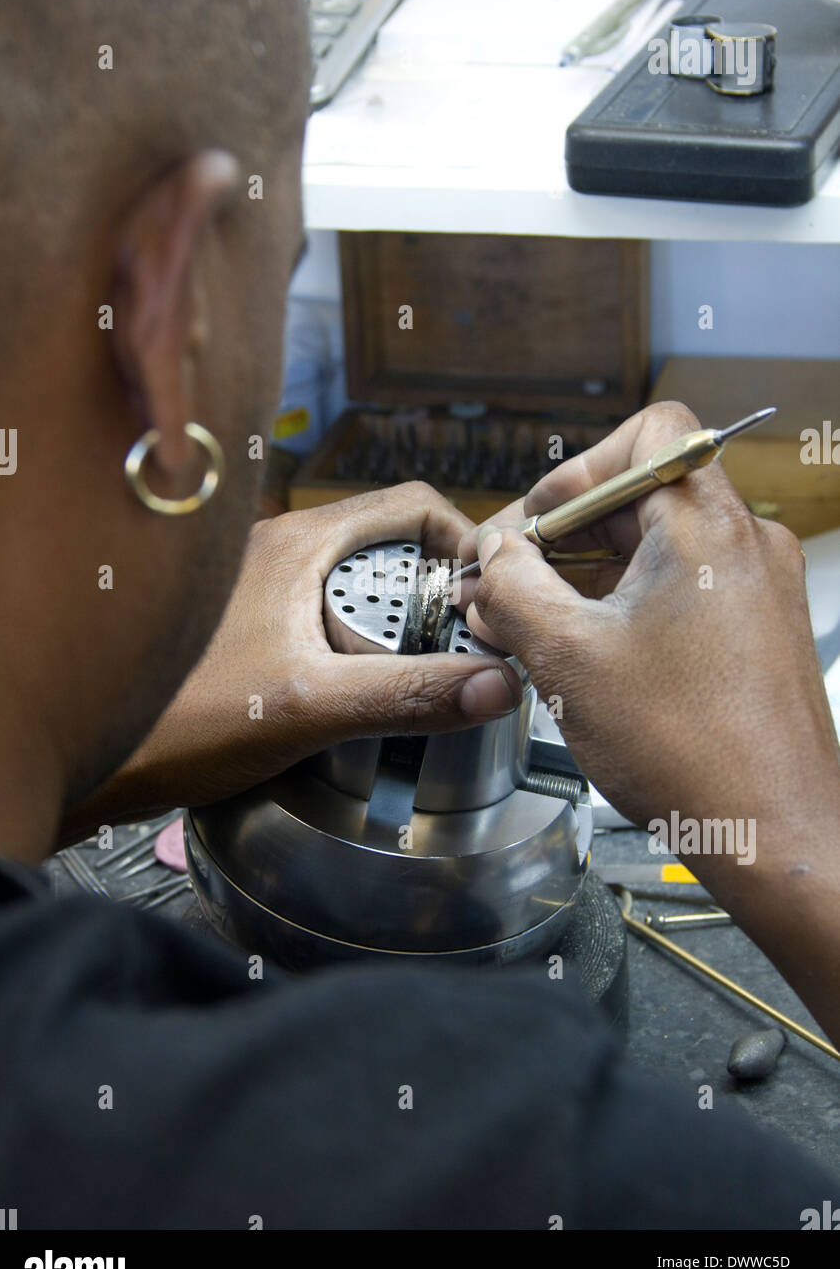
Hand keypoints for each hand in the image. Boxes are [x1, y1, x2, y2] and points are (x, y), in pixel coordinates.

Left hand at [60, 482, 521, 836]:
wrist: (96, 758)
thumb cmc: (181, 719)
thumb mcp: (311, 707)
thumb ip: (407, 694)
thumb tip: (496, 685)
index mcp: (298, 543)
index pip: (411, 504)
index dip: (464, 542)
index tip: (489, 597)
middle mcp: (280, 552)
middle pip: (391, 545)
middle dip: (438, 592)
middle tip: (465, 646)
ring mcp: (262, 589)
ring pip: (359, 584)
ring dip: (401, 621)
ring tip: (424, 674)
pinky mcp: (251, 628)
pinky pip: (327, 617)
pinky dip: (362, 643)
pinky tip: (363, 693)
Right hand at [458, 400, 838, 833]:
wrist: (776, 834)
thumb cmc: (690, 748)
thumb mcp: (568, 658)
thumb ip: (515, 588)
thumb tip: (493, 556)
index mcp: (707, 526)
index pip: (648, 434)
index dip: (577, 470)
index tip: (532, 521)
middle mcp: (743, 546)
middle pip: (641, 499)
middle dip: (559, 535)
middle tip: (499, 581)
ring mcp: (754, 592)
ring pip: (654, 553)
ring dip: (582, 578)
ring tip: (518, 624)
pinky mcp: (753, 636)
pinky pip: (676, 595)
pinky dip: (620, 609)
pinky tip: (570, 652)